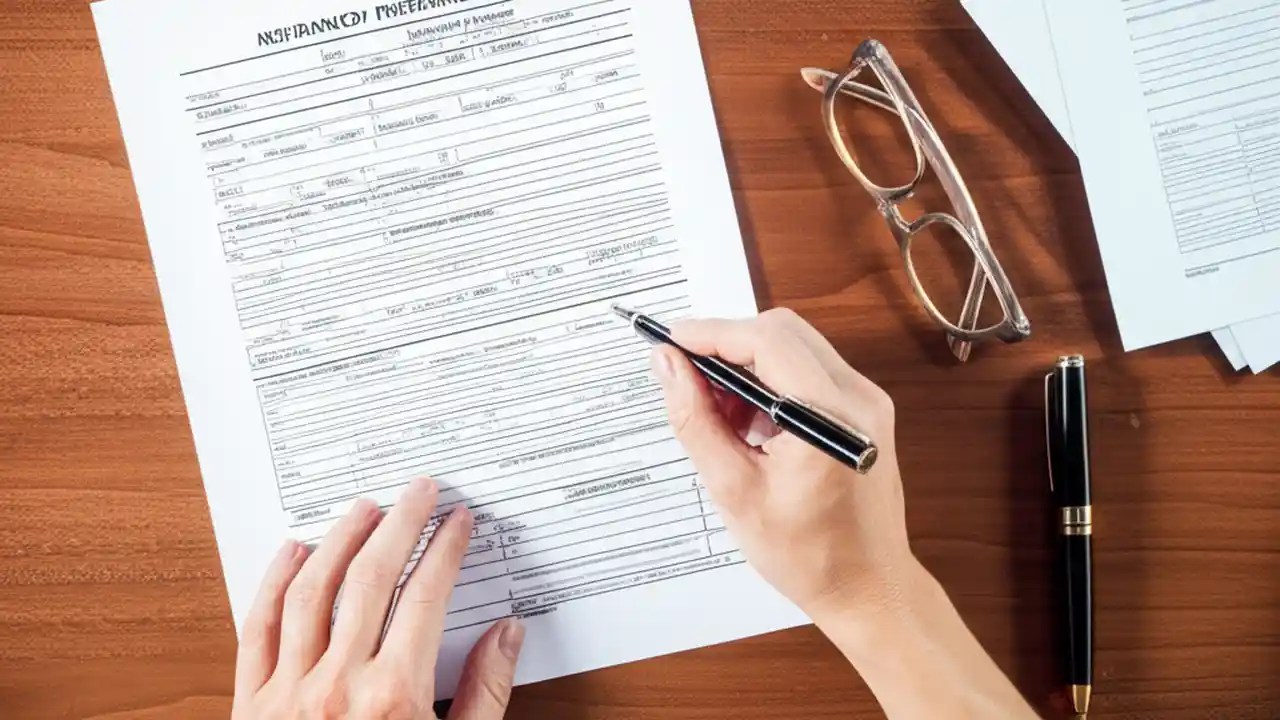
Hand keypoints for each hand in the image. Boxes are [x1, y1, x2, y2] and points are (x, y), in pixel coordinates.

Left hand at [232, 478, 524, 719]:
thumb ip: (484, 696)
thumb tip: (507, 636)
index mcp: (394, 698)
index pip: (426, 596)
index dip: (446, 549)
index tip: (459, 523)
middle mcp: (338, 686)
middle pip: (371, 578)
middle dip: (400, 523)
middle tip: (418, 489)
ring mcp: (287, 693)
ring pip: (311, 591)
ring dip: (339, 539)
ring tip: (363, 508)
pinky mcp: (249, 706)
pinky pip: (257, 628)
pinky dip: (273, 583)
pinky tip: (292, 553)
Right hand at [649, 309, 913, 624]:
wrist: (869, 588)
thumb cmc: (810, 556)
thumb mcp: (735, 491)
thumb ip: (696, 421)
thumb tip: (668, 366)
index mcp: (829, 419)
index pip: (766, 342)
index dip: (711, 333)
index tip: (670, 341)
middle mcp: (858, 398)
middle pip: (782, 332)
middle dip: (727, 345)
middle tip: (687, 379)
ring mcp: (867, 401)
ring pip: (794, 346)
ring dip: (748, 365)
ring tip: (719, 415)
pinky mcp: (865, 409)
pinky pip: (810, 370)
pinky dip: (771, 382)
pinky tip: (749, 425)